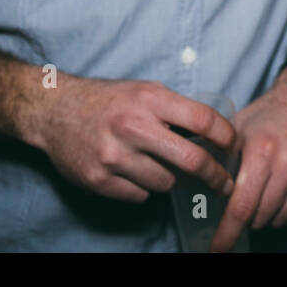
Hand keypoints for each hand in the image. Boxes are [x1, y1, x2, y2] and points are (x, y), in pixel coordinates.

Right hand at [31, 74, 235, 202]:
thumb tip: (214, 135)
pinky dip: (142, 187)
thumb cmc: (106, 100)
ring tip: (157, 164)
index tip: (233, 146)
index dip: (225, 135)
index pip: (202, 119)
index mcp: (149, 99)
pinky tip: (132, 171)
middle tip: (225, 183)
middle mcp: (132, 126)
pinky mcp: (99, 179)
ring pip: (166, 182)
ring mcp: (114, 155)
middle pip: (192, 160)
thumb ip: (174, 110)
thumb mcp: (143, 91)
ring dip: (170, 178)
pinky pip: (140, 195)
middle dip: (215, 175)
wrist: (53, 111)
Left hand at [209, 61, 286, 251]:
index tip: (217, 248)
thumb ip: (219, 158)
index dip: (227, 233)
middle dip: (247, 215)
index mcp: (262, 152)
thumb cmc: (270, 114)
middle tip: (246, 197)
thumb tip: (200, 187)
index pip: (241, 207)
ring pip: (281, 218)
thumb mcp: (237, 128)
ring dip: (269, 213)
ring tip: (268, 188)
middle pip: (260, 217)